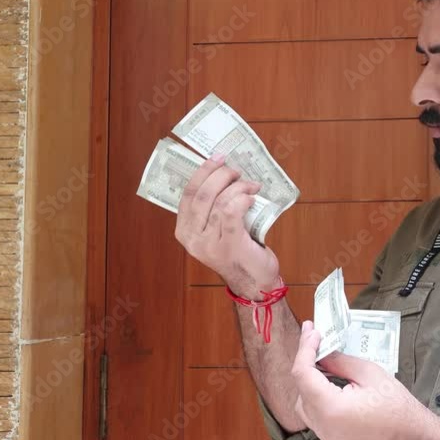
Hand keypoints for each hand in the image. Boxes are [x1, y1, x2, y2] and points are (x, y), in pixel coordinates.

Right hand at [175, 154, 280, 299]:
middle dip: (221, 175)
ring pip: (219, 201)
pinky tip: (251, 198)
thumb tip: (225, 175)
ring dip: (238, 187)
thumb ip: (213, 210)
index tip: (217, 158)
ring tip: (251, 185)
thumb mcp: (216, 231)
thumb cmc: (238, 252)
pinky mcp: (230, 245)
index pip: (188, 194)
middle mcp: (193, 239)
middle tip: (236, 171)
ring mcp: (210, 244)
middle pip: (202, 195)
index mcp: (184, 232)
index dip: (202, 172)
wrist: (254, 282)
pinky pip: (232, 212)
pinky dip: (242, 199)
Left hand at [291, 321, 426, 439]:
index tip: (311, 331)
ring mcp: (325, 433)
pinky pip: (313, 411)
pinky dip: (316, 391)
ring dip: (309, 377)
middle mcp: (322, 424)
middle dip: (306, 359)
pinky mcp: (330, 435)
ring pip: (303, 399)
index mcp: (330, 408)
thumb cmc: (396, 407)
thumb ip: (339, 361)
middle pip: (300, 386)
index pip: (303, 374)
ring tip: (322, 356)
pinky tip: (327, 377)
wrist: (410, 435)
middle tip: (316, 338)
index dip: (305, 349)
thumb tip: (323, 350)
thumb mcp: (368, 373)